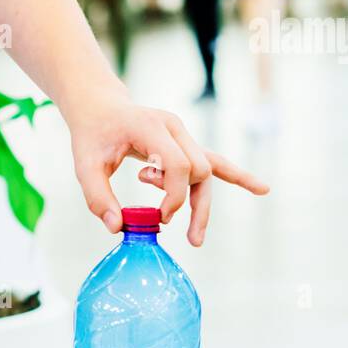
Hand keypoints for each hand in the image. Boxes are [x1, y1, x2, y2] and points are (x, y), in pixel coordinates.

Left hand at [69, 90, 269, 245]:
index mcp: (151, 126)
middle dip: (183, 200)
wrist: (99, 109)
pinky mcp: (185, 144)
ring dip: (201, 204)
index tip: (157, 216)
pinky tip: (262, 190)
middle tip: (159, 218)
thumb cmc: (92, 136)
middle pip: (197, 169)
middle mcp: (173, 127)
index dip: (174, 196)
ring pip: (207, 171)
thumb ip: (98, 197)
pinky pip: (216, 161)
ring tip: (195, 238)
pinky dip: (237, 176)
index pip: (179, 164)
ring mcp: (183, 134)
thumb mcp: (84, 166)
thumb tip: (118, 228)